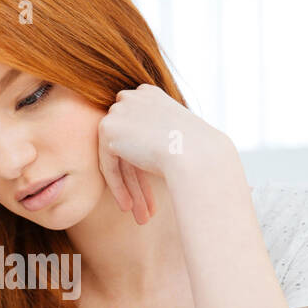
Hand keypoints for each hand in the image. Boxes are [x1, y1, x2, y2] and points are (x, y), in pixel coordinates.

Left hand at [97, 84, 229, 223]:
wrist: (197, 154)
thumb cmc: (199, 150)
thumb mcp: (177, 137)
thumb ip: (155, 137)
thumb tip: (143, 152)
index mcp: (149, 94)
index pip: (138, 130)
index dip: (142, 160)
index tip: (149, 184)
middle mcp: (132, 97)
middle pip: (126, 144)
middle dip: (135, 178)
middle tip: (144, 204)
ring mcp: (118, 111)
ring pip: (117, 157)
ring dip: (128, 188)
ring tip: (137, 213)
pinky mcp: (108, 129)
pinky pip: (108, 165)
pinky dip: (117, 187)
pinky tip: (127, 207)